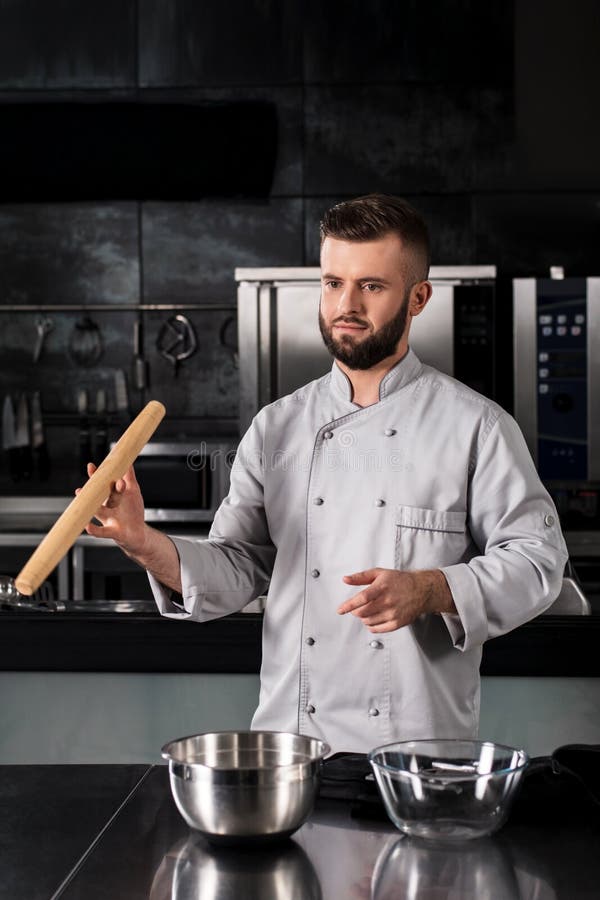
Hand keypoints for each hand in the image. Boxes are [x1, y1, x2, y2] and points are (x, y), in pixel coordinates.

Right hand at [76, 463, 147, 557]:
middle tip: (85, 481)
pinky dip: (95, 530)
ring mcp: (109, 520)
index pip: (103, 485)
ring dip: (91, 506)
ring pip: (99, 512)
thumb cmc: (133, 512)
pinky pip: (102, 532)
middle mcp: (107, 507)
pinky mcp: (114, 532)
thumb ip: (129, 476)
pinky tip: (87, 527)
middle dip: (93, 489)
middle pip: (99, 497)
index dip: (97, 476)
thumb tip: (127, 459)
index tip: (91, 466)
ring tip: (79, 496)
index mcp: (111, 496)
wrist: (139, 534)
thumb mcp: (133, 491)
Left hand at [336, 568, 454, 632]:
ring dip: (363, 618)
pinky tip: (373, 619)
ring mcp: (393, 613)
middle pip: (363, 612)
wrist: (421, 590)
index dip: (349, 605)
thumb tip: (345, 579)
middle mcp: (388, 601)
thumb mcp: (379, 573)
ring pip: (368, 621)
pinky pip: (378, 629)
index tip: (340, 610)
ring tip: (368, 611)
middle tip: (357, 608)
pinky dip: (371, 626)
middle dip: (355, 611)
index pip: (361, 598)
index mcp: (382, 587)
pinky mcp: (398, 623)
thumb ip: (361, 577)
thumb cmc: (399, 580)